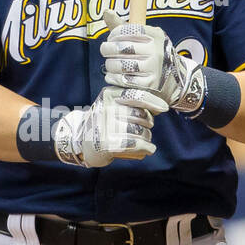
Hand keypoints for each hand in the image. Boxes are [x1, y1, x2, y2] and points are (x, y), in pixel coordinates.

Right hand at [53, 85, 167, 167]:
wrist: (79, 142)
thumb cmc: (103, 124)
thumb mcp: (114, 106)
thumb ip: (133, 104)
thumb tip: (160, 107)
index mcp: (109, 95)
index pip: (136, 95)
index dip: (153, 101)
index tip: (164, 108)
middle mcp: (106, 108)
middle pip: (142, 116)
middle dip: (148, 125)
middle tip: (143, 131)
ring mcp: (106, 125)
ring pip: (141, 132)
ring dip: (146, 139)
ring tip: (142, 142)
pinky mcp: (106, 143)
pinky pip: (135, 144)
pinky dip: (146, 148)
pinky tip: (148, 150)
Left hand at [100, 11, 204, 115]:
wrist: (171, 77)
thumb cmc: (149, 53)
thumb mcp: (141, 37)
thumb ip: (122, 26)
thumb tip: (106, 12)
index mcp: (155, 35)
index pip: (127, 30)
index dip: (113, 34)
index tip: (110, 39)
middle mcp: (156, 50)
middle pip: (121, 48)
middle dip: (107, 50)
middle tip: (105, 51)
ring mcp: (154, 67)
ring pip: (121, 65)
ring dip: (109, 65)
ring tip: (109, 65)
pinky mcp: (150, 83)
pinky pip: (125, 80)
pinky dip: (114, 78)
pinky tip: (112, 76)